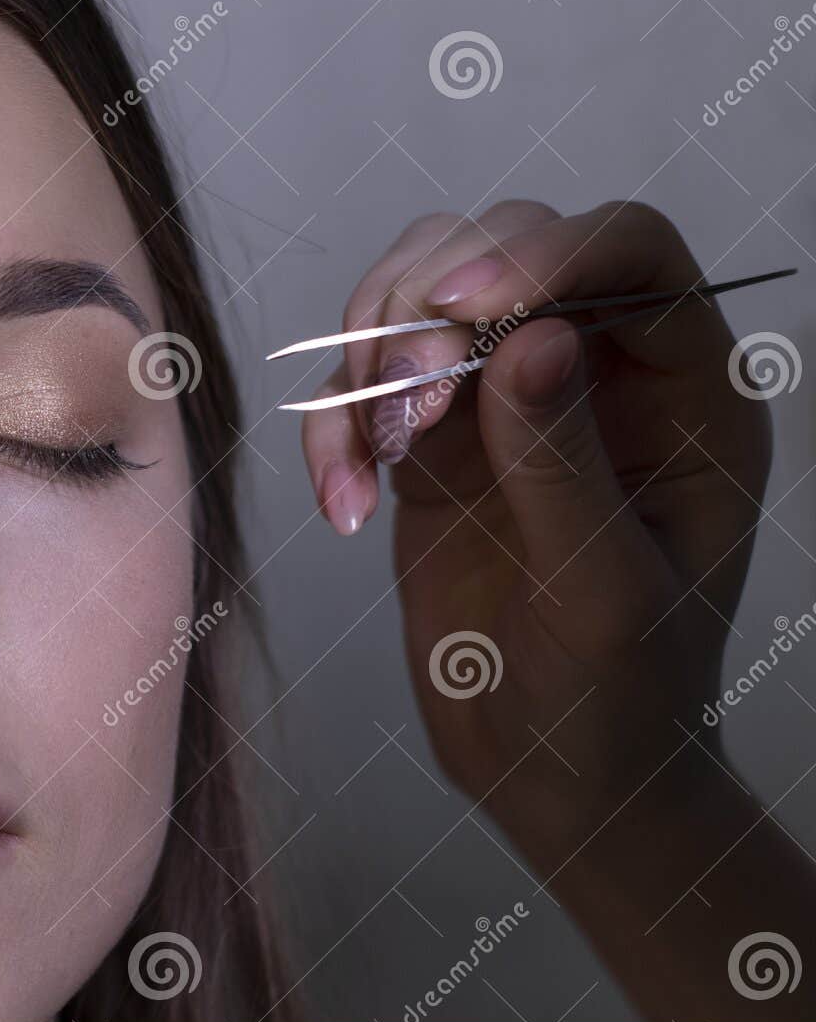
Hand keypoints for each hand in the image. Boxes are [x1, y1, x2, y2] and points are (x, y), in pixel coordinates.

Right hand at [300, 200, 772, 846]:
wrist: (557, 776)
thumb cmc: (620, 701)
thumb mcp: (605, 594)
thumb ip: (566, 464)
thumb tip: (532, 339)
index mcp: (687, 392)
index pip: (628, 250)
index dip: (544, 252)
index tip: (460, 311)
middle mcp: (599, 372)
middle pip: (505, 244)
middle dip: (433, 305)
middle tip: (407, 398)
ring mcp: (506, 400)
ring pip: (420, 292)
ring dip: (373, 355)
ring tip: (373, 458)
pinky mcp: (433, 443)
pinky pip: (365, 382)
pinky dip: (335, 426)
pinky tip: (343, 503)